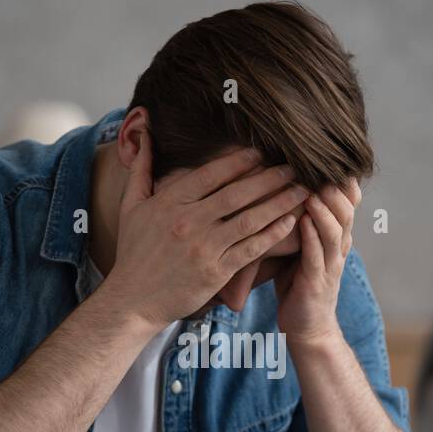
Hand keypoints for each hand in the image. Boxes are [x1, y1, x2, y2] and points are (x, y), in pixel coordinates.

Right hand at [102, 131, 307, 327]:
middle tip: (293, 166)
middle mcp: (188, 222)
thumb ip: (140, 167)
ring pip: (250, 219)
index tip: (261, 152)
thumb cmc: (134, 252)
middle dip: (269, 178)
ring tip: (302, 190)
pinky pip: (251, 248)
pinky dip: (273, 234)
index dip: (239, 161)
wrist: (133, 300)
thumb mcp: (130, 205)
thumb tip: (144, 131)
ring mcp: (204, 248)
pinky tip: (290, 222)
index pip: (210, 174)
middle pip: (237, 194)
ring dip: (279, 203)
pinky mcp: (216, 272)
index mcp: (169, 202)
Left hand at [274, 179, 359, 347]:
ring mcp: (331, 265)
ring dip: (324, 209)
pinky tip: (303, 220)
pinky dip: (312, 236)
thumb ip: (299, 221)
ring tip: (313, 190)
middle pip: (346, 210)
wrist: (307, 327)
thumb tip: (281, 188)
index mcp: (335, 236)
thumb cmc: (298, 284)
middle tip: (321, 166)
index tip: (326, 155)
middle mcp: (339, 247)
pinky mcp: (318, 282)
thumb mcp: (300, 247)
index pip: (345, 201)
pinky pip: (317, 255)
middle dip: (334, 188)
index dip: (340, 179)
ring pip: (336, 230)